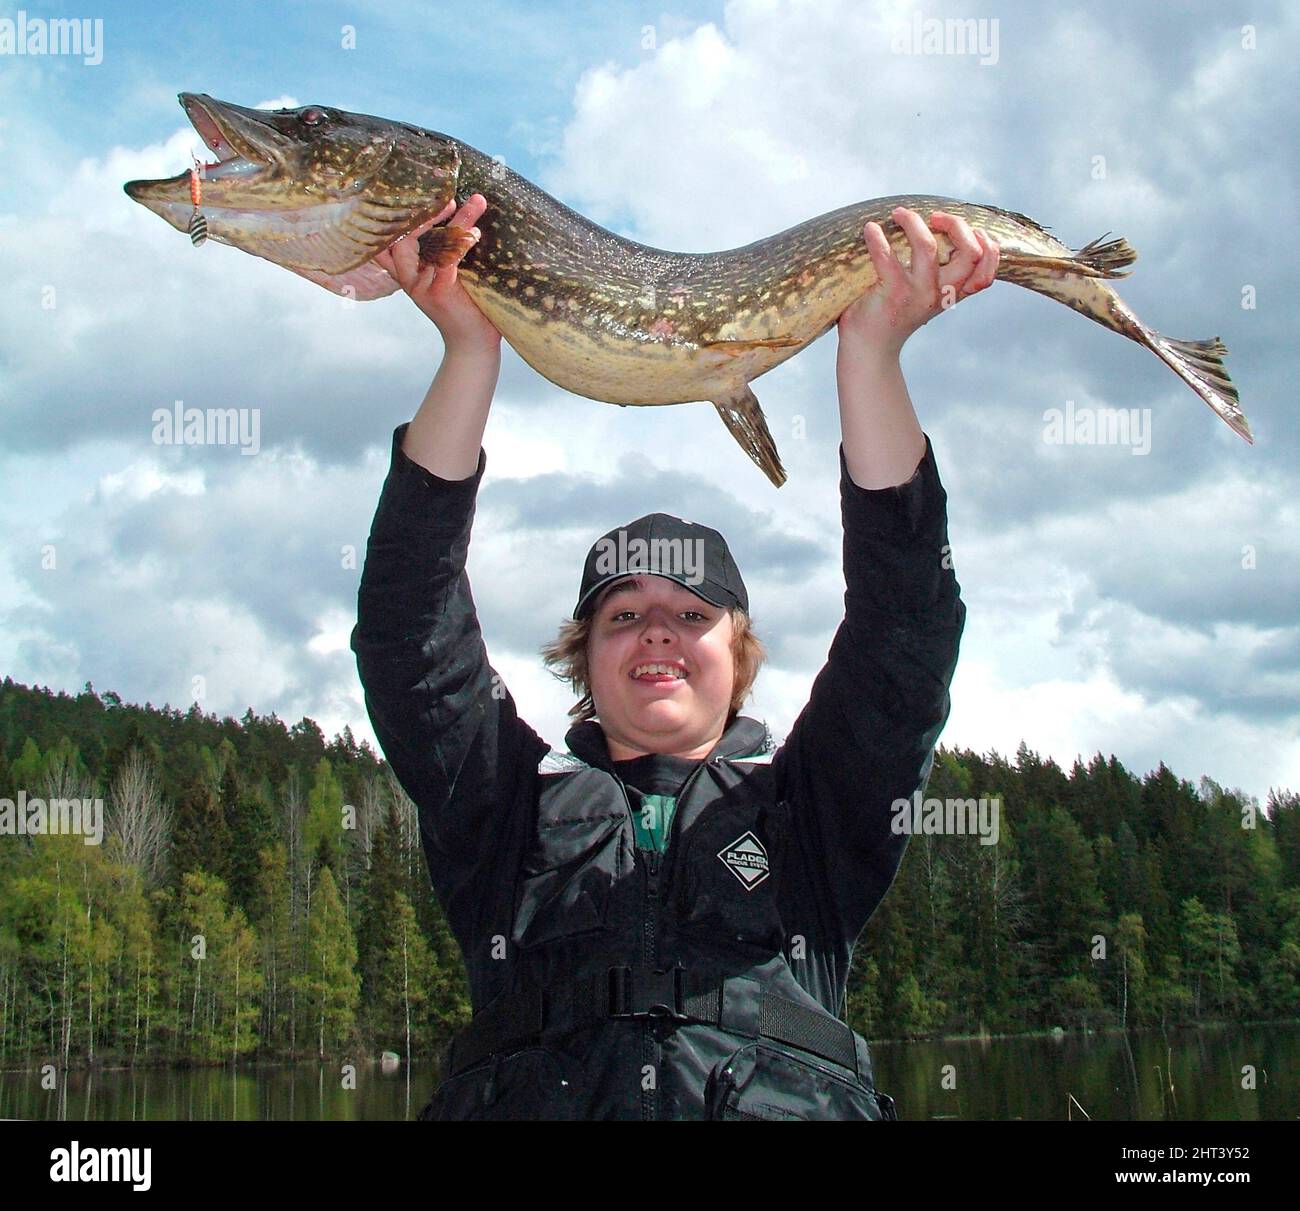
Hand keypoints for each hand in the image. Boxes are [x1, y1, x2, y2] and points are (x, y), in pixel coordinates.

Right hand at [373, 193, 501, 354]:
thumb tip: (466, 212)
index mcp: (408, 272)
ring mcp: (422, 285)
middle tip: (449, 199)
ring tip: (475, 203)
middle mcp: (410, 277)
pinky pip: (446, 260)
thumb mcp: (451, 276)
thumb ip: (447, 251)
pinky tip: (475, 234)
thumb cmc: (466, 308)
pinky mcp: (440, 291)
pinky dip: (461, 244)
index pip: (388, 241)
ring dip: (454, 222)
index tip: (414, 196)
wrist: (473, 344)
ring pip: (430, 244)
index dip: (396, 218)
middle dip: (425, 214)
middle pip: (403, 237)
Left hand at [837, 206, 998, 357]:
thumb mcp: (923, 295)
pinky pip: (887, 256)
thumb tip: (937, 229)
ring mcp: (918, 294)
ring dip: (914, 222)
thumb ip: (936, 273)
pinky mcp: (893, 294)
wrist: (869, 349)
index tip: (973, 231)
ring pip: (929, 247)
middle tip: (934, 217)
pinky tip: (870, 230)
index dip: (989, 248)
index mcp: (951, 294)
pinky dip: (877, 238)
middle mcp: (940, 294)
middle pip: (971, 254)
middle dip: (958, 225)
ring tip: (899, 213)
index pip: (987, 274)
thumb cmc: (892, 315)